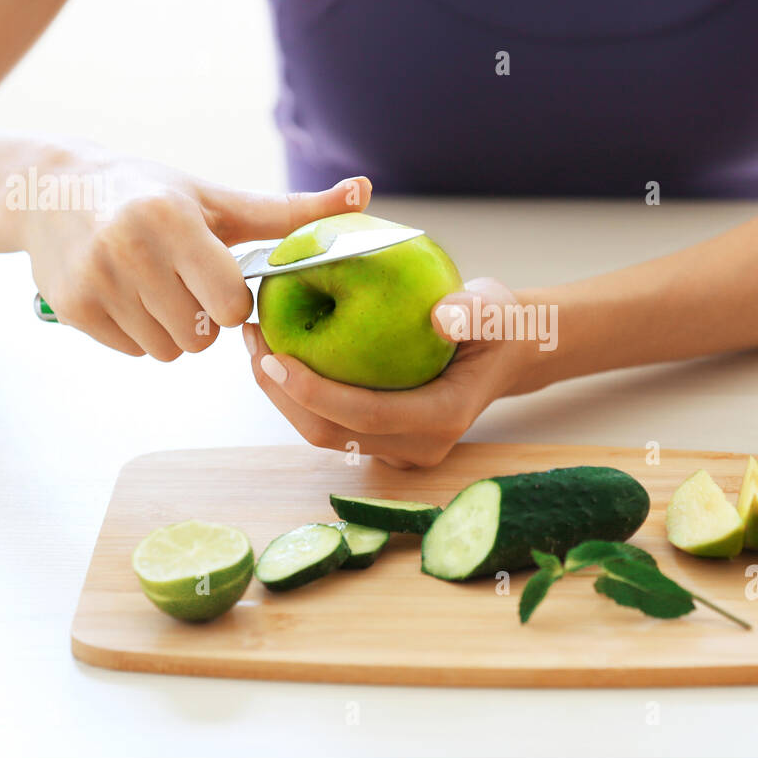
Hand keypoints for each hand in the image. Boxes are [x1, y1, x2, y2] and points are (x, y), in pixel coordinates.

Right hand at [21, 153, 370, 358]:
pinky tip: (128, 295)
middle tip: (188, 284)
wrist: (55, 190)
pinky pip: (134, 350)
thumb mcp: (223, 200)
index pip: (230, 305)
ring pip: (168, 351)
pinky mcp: (71, 307)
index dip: (234, 301)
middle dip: (205, 319)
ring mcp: (95, 281)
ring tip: (158, 288)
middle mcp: (128, 249)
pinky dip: (138, 333)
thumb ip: (293, 212)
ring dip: (174, 330)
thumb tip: (364, 192)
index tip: (221, 278)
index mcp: (173, 221)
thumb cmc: (157, 195)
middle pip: (201, 336)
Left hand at [245, 278, 533, 467]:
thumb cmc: (497, 325)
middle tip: (253, 339)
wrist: (505, 350)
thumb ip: (472, 312)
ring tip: (257, 342)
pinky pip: (329, 423)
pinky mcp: (382, 440)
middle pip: (330, 434)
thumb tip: (441, 316)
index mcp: (442, 418)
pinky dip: (298, 393)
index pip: (366, 416)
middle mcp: (418, 446)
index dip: (315, 393)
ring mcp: (398, 448)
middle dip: (280, 393)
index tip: (274, 356)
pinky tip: (279, 352)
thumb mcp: (493, 309)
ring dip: (281, 394)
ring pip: (323, 433)